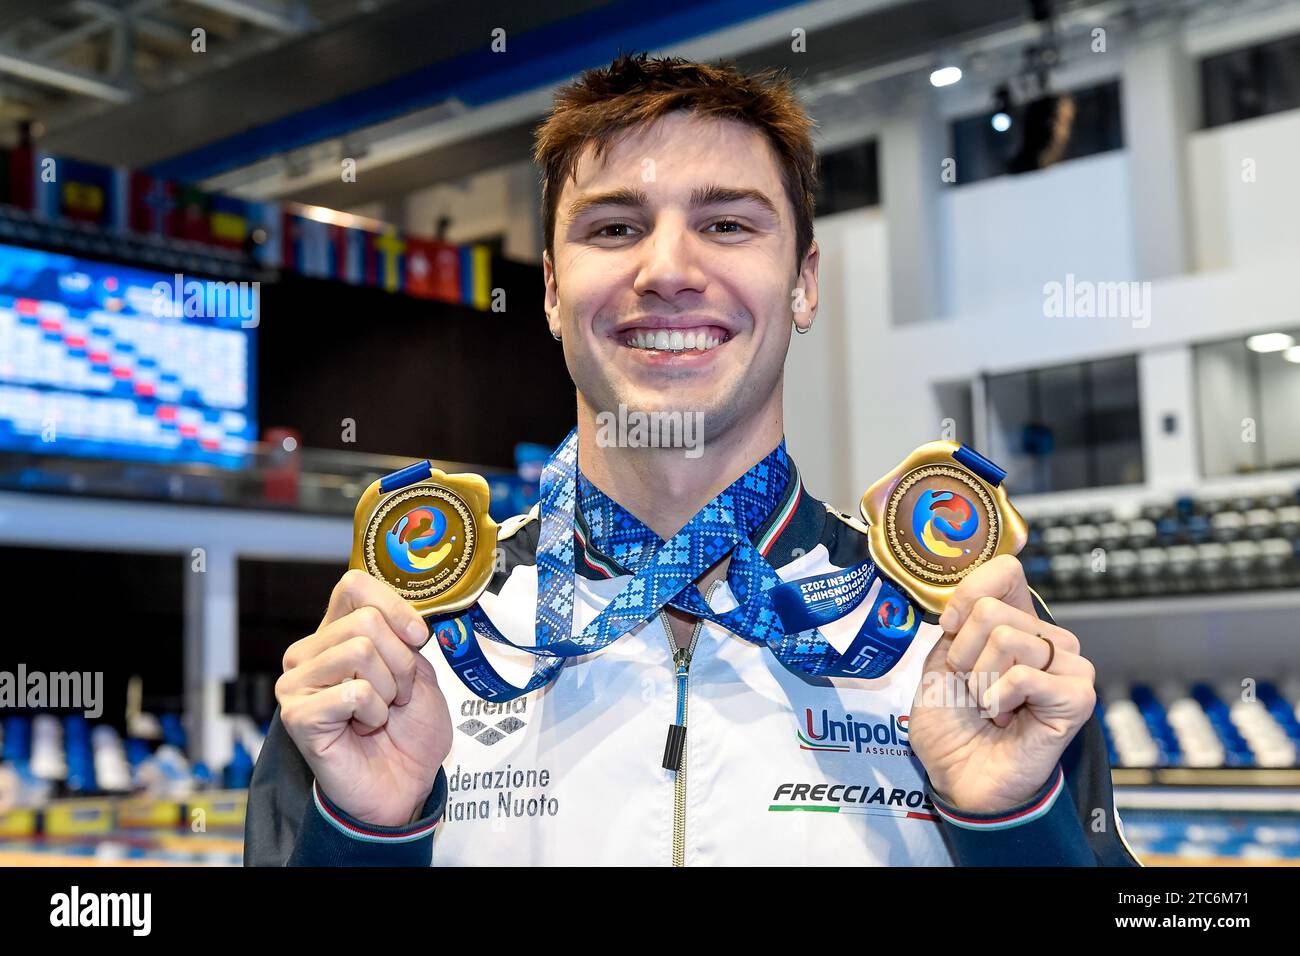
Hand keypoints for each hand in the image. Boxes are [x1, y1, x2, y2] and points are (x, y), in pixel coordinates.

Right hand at [276, 569, 452, 825]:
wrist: (405, 784)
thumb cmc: (410, 730)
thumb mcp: (419, 670)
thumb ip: (404, 636)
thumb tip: (404, 616)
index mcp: (337, 634)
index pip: (354, 586)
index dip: (395, 606)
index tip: (417, 638)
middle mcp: (310, 652)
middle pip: (367, 621)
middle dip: (402, 661)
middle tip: (398, 694)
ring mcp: (297, 683)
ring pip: (360, 651)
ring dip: (389, 687)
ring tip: (382, 712)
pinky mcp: (297, 715)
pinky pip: (353, 692)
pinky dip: (374, 712)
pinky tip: (365, 729)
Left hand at [907, 555, 1095, 813]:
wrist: (959, 778)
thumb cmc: (951, 725)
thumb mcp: (940, 662)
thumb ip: (956, 622)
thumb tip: (967, 599)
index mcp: (1016, 622)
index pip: (1006, 571)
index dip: (967, 594)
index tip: (949, 628)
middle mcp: (1047, 639)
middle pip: (992, 610)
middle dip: (964, 654)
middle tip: (973, 687)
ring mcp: (1068, 667)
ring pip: (1007, 637)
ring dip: (980, 679)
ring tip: (989, 705)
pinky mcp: (1077, 697)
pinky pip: (1025, 675)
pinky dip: (999, 698)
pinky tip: (1004, 718)